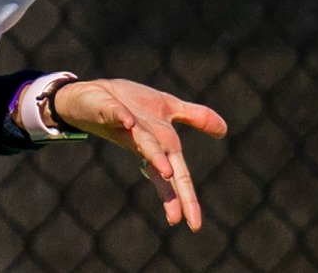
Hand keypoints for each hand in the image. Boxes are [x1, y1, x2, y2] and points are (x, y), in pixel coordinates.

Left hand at [52, 78, 227, 231]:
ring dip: (153, 155)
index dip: (185, 199)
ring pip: (142, 142)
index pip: (177, 175)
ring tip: (166, 171)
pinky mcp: (107, 110)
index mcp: (160, 144)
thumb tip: (225, 130)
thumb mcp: (168, 107)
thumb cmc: (129, 104)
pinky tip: (127, 121)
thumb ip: (195, 117)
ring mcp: (124, 126)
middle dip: (171, 193)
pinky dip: (119, 117)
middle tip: (177, 219)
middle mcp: (143, 140)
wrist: (93, 93)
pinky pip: (113, 114)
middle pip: (161, 169)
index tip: (194, 225)